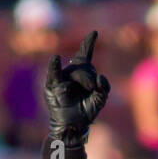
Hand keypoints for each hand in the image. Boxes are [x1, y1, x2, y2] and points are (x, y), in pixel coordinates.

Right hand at [42, 30, 109, 158]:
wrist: (75, 126)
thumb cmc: (86, 112)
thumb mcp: (101, 99)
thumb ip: (105, 86)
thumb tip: (100, 76)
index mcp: (82, 73)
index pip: (85, 54)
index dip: (88, 42)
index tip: (95, 32)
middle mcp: (71, 72)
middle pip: (84, 66)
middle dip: (91, 78)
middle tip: (92, 90)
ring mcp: (61, 77)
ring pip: (76, 71)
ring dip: (85, 80)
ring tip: (85, 92)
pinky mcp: (53, 85)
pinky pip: (54, 73)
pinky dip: (54, 66)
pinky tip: (55, 59)